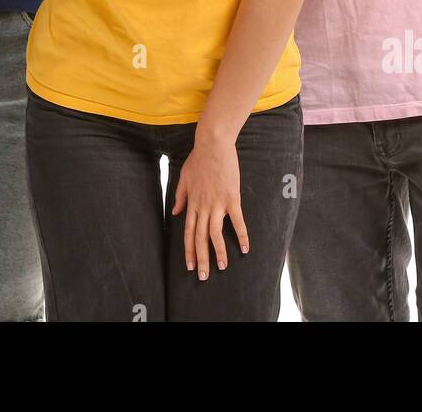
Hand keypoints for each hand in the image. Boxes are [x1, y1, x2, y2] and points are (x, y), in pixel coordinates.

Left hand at [172, 135, 247, 279]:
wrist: (212, 144)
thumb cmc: (199, 158)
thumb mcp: (185, 177)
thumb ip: (180, 196)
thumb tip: (177, 212)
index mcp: (192, 203)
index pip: (189, 232)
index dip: (189, 250)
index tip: (189, 266)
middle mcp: (203, 207)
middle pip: (201, 238)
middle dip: (201, 259)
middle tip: (202, 276)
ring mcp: (218, 204)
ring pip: (216, 234)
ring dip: (218, 253)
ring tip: (222, 267)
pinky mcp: (232, 198)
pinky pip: (237, 221)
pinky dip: (241, 235)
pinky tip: (244, 248)